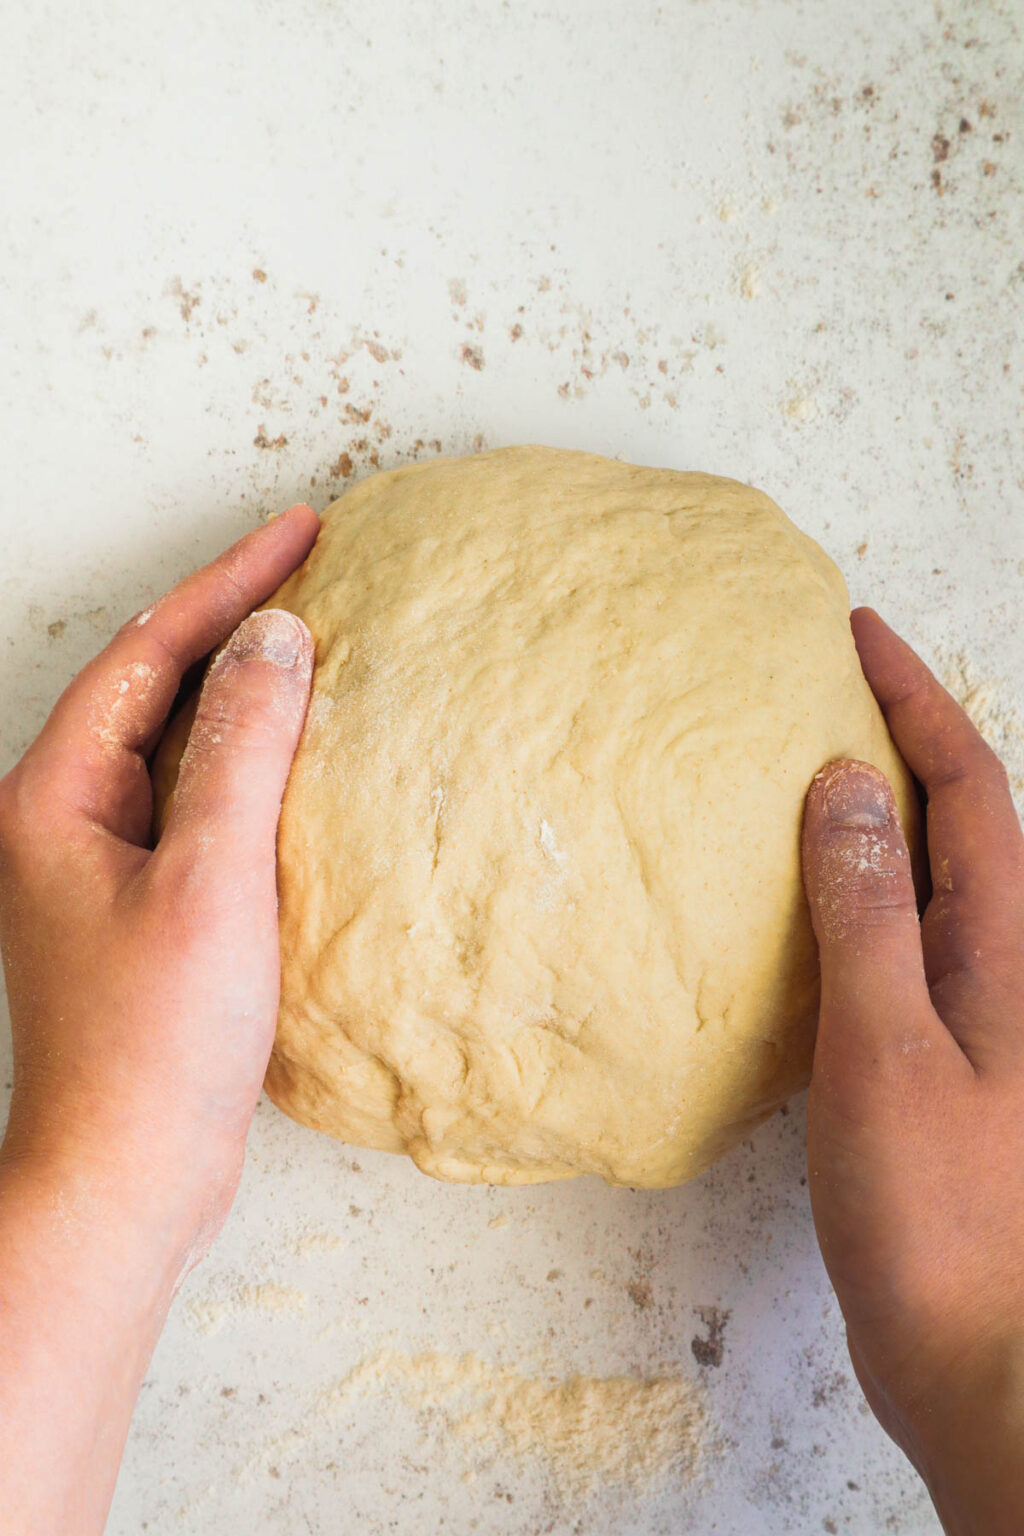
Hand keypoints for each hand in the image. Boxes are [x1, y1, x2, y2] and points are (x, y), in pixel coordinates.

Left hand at [0, 503, 317, 1534]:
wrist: (126, 1180)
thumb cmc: (156, 1045)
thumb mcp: (212, 880)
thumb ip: (242, 749)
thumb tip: (274, 641)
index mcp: (54, 797)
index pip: (149, 652)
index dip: (229, 582)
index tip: (305, 531)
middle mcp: (61, 819)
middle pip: (152, 681)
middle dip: (231, 617)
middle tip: (313, 563)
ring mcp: (97, 863)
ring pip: (175, 739)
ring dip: (242, 686)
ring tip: (315, 638)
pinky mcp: (138, 904)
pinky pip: (194, 798)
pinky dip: (246, 759)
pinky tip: (300, 754)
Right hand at [802, 608, 1023, 1535]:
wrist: (981, 1361)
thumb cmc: (942, 1211)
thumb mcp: (891, 1048)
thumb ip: (870, 914)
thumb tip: (845, 782)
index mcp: (1003, 946)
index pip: (968, 786)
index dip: (914, 699)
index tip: (855, 631)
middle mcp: (1000, 968)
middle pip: (963, 819)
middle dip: (906, 735)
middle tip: (829, 682)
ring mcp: (974, 1018)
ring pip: (930, 880)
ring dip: (882, 810)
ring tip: (805, 769)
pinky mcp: (939, 1066)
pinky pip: (899, 944)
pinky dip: (855, 895)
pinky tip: (804, 909)